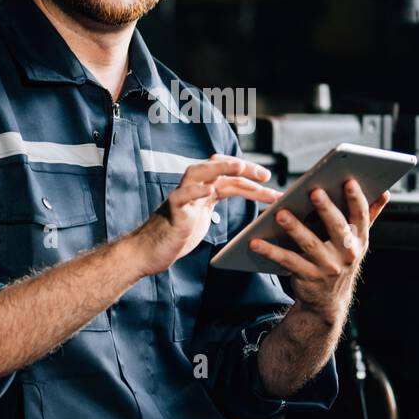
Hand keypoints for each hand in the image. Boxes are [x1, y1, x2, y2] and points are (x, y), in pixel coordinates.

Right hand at [131, 154, 278, 276]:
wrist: (149, 252)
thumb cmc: (177, 234)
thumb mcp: (202, 215)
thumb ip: (215, 203)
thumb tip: (239, 202)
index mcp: (203, 190)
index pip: (229, 176)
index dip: (249, 175)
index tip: (269, 180)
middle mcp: (193, 189)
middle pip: (218, 169)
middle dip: (243, 169)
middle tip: (266, 176)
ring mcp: (181, 198)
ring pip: (199, 174)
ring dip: (219, 167)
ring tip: (239, 166)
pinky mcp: (172, 212)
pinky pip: (181, 197)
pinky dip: (194, 191)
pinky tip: (208, 190)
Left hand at [250, 179, 389, 321]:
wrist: (328, 302)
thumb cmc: (340, 260)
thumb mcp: (357, 242)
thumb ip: (368, 216)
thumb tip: (385, 192)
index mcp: (359, 240)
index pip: (361, 216)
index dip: (356, 198)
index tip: (348, 181)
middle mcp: (347, 254)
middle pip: (337, 228)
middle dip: (327, 209)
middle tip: (313, 191)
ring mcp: (328, 267)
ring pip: (310, 244)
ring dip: (295, 227)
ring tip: (280, 213)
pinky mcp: (308, 278)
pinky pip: (287, 261)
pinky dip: (271, 251)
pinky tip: (256, 241)